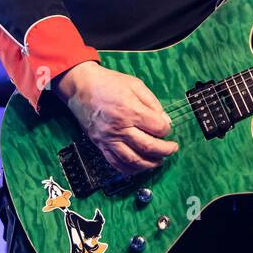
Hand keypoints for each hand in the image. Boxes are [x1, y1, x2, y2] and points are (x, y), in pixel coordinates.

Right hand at [54, 61, 177, 174]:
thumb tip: (165, 121)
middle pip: (148, 147)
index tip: (167, 127)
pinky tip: (139, 167)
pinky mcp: (100, 144)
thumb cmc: (108, 83)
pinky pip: (116, 163)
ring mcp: (108, 138)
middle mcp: (119, 127)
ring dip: (150, 164)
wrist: (80, 86)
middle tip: (172, 149)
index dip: (167, 129)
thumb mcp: (135, 84)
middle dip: (165, 150)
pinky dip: (130, 169)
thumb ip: (152, 103)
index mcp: (130, 110)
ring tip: (159, 161)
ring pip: (133, 160)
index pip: (157, 127)